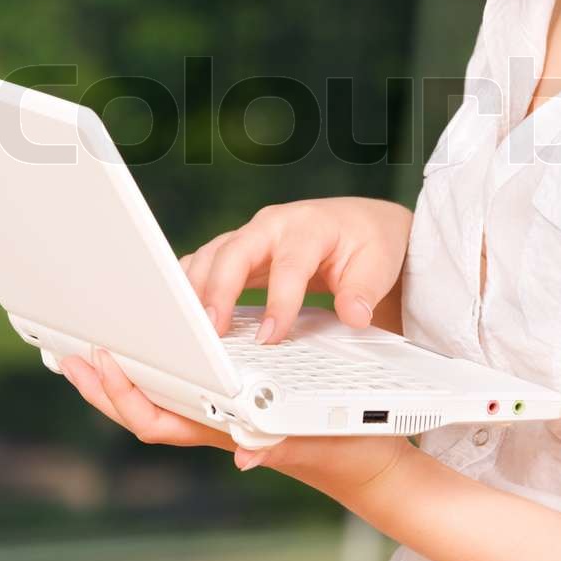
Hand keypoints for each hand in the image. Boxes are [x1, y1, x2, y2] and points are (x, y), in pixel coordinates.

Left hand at [59, 345, 415, 504]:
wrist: (372, 462)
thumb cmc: (350, 448)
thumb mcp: (321, 438)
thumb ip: (281, 442)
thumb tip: (245, 453)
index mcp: (227, 430)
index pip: (157, 420)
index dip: (123, 394)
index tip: (103, 359)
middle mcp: (215, 427)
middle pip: (142, 411)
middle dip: (101, 387)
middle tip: (68, 354)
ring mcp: (221, 418)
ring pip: (156, 402)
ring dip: (119, 379)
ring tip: (89, 351)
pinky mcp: (234, 406)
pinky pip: (181, 390)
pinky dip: (154, 372)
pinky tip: (148, 351)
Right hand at [178, 196, 413, 342]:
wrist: (360, 224)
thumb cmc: (368, 242)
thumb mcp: (378, 263)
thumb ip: (364, 290)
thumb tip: (353, 315)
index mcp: (309, 225)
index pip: (289, 265)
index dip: (278, 302)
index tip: (271, 336)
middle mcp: (273, 224)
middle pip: (235, 251)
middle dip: (219, 291)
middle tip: (213, 331)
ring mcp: (251, 234)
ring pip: (212, 254)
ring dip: (196, 289)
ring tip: (189, 329)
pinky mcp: (239, 248)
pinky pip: (205, 260)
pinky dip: (190, 283)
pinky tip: (181, 312)